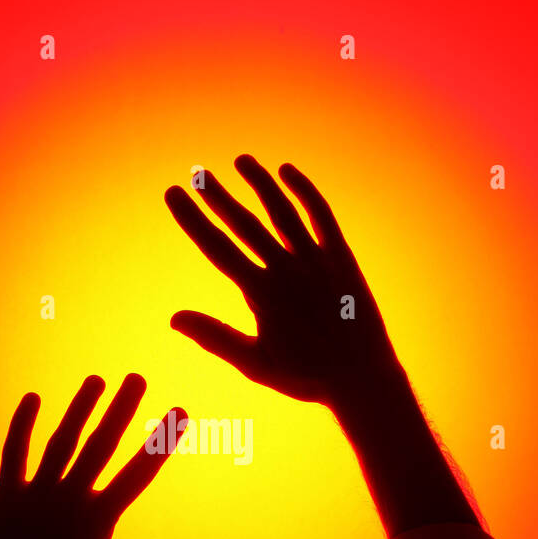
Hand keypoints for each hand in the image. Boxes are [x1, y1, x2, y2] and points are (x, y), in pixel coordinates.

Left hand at [0, 374, 194, 538]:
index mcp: (97, 522)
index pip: (139, 474)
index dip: (161, 442)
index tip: (179, 413)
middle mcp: (68, 500)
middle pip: (100, 446)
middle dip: (121, 410)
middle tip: (137, 378)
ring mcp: (35, 495)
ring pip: (62, 442)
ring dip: (80, 410)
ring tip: (96, 381)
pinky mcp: (5, 499)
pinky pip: (14, 454)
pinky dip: (22, 426)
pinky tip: (33, 399)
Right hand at [165, 154, 399, 415]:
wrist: (363, 377)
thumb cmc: (306, 375)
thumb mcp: (255, 363)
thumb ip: (214, 337)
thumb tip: (173, 318)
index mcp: (262, 295)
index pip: (218, 248)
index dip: (193, 219)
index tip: (174, 193)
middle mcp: (288, 271)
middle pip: (245, 224)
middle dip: (217, 196)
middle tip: (197, 173)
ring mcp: (317, 260)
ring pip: (283, 211)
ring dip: (261, 184)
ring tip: (241, 161)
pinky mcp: (342, 257)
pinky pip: (321, 215)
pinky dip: (305, 191)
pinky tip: (287, 172)